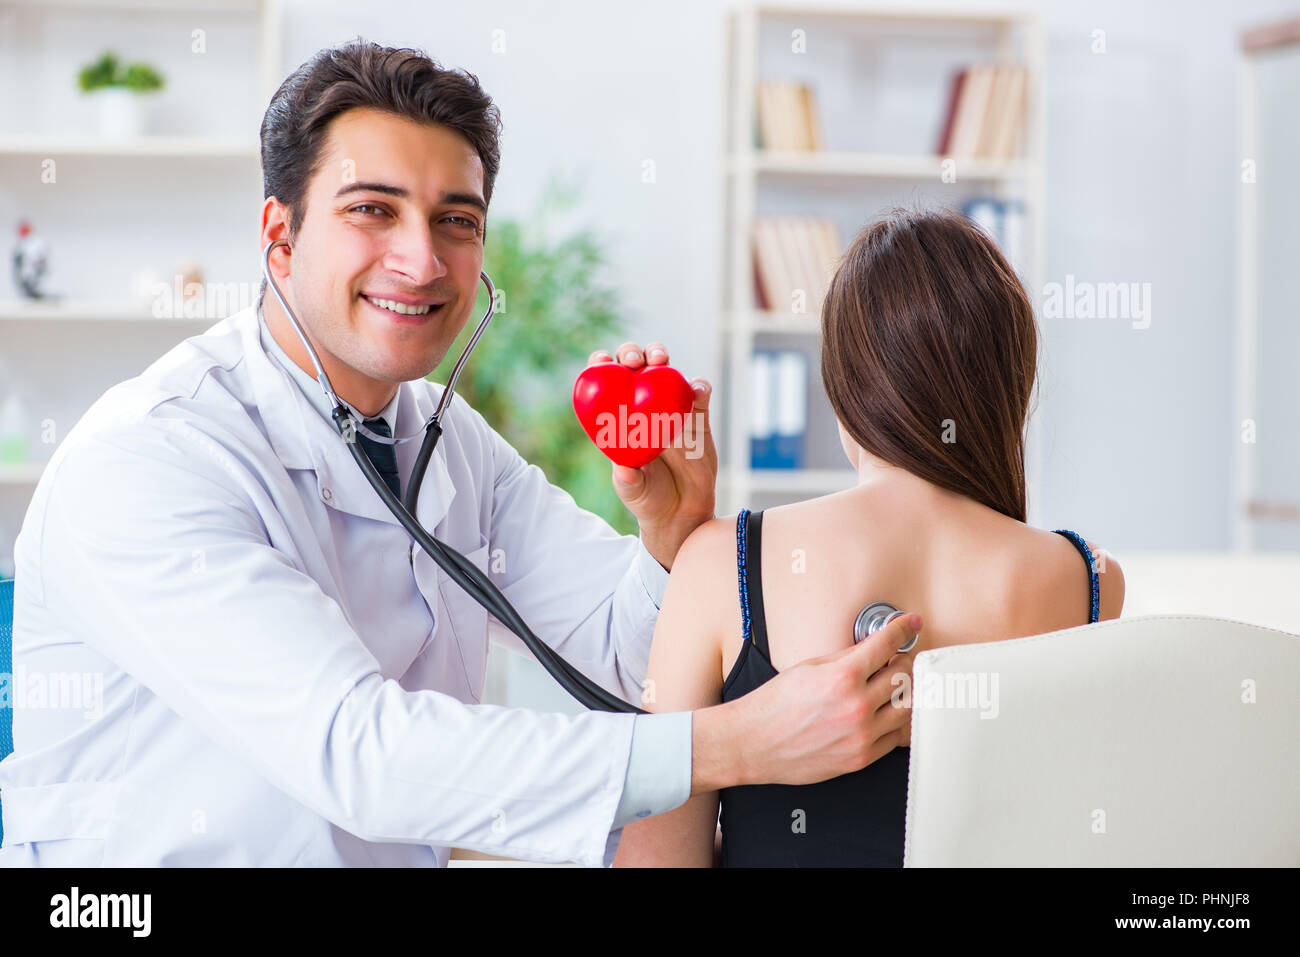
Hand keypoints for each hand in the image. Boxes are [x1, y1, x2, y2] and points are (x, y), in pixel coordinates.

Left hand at [586, 341, 716, 570]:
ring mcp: (671, 407)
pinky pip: (699, 393)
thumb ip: (627, 480)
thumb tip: (624, 469)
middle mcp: (643, 406)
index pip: (604, 383)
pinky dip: (698, 386)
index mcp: (618, 417)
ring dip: (661, 357)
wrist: (684, 512)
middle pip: (635, 367)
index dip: (600, 365)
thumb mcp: (633, 492)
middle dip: (632, 353)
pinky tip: (696, 389)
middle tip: (634, 362)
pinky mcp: (698, 416)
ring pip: (665, 371)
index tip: (600, 362)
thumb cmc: (649, 499)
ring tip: (661, 360)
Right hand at [694, 613, 919, 790]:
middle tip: (895, 660)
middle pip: (905, 676)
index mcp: (843, 677)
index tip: (910, 624)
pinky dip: (895, 721)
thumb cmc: (775, 705)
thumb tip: (874, 649)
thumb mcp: (810, 667)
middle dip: (903, 662)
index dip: (903, 629)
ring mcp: (862, 735)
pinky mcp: (861, 757)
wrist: (754, 743)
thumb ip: (847, 657)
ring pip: (908, 708)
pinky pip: (896, 737)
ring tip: (890, 687)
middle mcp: (857, 706)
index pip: (887, 644)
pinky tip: (883, 713)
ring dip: (904, 693)